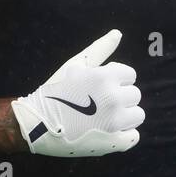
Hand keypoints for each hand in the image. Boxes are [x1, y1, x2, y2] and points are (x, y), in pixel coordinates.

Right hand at [11, 29, 144, 157]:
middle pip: (135, 95)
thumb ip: (100, 49)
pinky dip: (123, 136)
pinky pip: (134, 136)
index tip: (98, 88)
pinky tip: (106, 132)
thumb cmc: (56, 91)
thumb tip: (118, 33)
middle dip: (119, 98)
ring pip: (137, 115)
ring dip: (124, 116)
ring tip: (103, 118)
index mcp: (105, 77)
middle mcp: (113, 98)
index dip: (115, 80)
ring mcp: (115, 123)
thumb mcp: (75, 65)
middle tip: (98, 104)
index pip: (130, 75)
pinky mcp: (115, 143)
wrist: (37, 124)